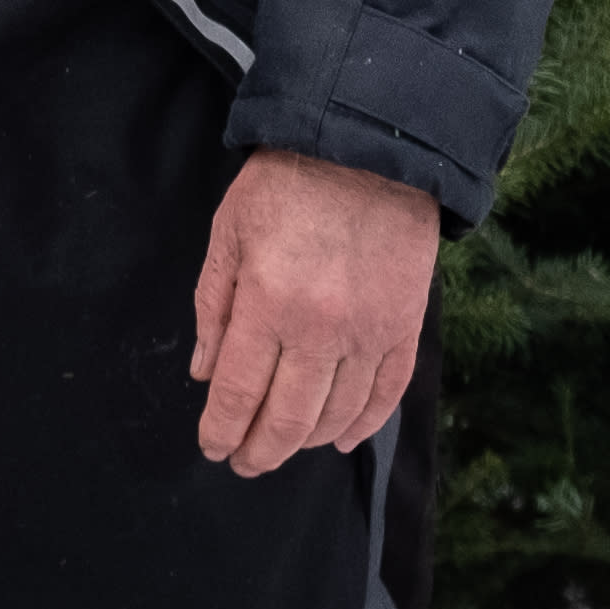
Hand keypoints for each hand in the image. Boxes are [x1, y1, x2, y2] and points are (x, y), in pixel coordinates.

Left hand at [189, 146, 438, 476]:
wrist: (370, 145)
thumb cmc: (286, 182)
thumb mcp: (229, 232)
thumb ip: (214, 306)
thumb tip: (204, 374)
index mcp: (269, 303)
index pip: (239, 392)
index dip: (222, 430)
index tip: (212, 448)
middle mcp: (322, 328)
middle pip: (288, 418)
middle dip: (260, 450)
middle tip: (244, 463)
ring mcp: (370, 331)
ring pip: (337, 414)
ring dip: (305, 441)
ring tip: (283, 447)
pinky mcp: (405, 325)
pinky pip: (387, 393)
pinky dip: (364, 424)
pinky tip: (341, 438)